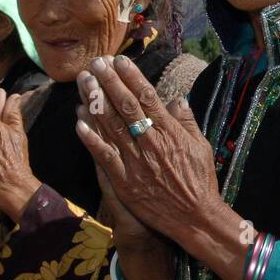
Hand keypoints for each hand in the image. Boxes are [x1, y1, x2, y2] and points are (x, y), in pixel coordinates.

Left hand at [73, 55, 235, 271]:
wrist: (194, 218)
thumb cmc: (200, 181)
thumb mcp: (201, 147)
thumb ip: (187, 121)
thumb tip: (177, 99)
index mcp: (170, 132)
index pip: (148, 98)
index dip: (132, 77)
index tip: (119, 60)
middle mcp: (150, 143)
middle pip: (125, 107)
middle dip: (109, 82)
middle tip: (96, 63)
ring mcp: (135, 162)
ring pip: (110, 127)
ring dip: (95, 103)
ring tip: (83, 82)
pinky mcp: (124, 181)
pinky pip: (104, 157)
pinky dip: (91, 140)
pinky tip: (78, 123)